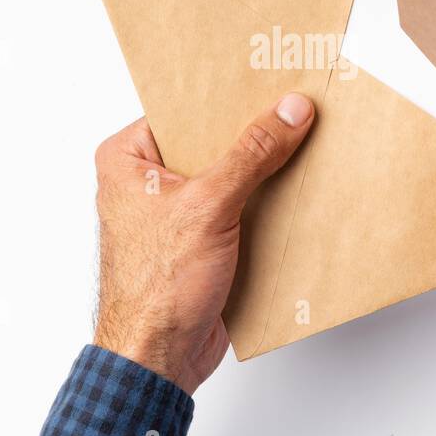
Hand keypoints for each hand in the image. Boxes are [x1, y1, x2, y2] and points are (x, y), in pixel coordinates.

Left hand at [91, 93, 314, 393]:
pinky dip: (266, 204)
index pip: (184, 109)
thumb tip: (289, 112)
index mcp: (128, 159)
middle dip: (253, 133)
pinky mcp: (202, 241)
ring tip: (307, 143)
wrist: (160, 357)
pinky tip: (299, 190)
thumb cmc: (157, 289)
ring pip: (230, 176)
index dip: (226, 95)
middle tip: (297, 107)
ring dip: (265, 171)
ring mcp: (176, 213)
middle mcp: (147, 182)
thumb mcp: (209, 206)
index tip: (268, 78)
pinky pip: (240, 209)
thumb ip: (252, 154)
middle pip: (211, 142)